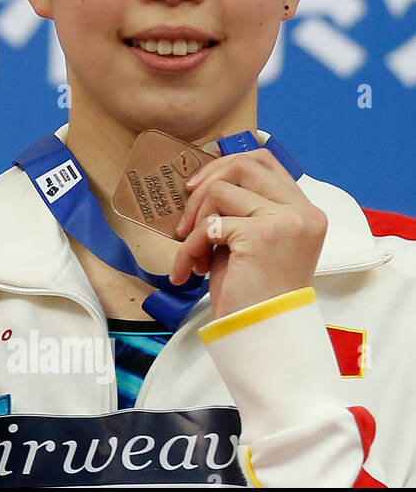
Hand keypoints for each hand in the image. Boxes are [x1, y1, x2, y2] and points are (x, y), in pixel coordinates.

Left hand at [169, 148, 326, 319]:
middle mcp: (301, 211)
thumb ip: (242, 210)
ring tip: (195, 253)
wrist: (263, 331)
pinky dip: (190, 247)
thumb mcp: (251, 241)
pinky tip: (193, 270)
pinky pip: (207, 225)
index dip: (225, 164)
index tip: (198, 184)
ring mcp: (285, 220)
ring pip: (219, 191)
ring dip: (194, 222)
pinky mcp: (261, 234)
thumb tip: (205, 179)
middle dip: (204, 186)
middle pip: (242, 164)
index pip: (264, 161)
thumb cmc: (254, 292)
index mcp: (304, 210)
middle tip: (186, 219)